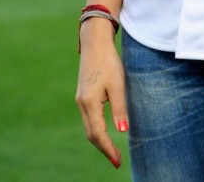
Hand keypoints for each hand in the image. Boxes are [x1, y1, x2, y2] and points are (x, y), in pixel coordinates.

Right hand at [75, 20, 128, 168]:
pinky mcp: (83, 94)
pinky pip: (89, 118)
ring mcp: (81, 99)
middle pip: (91, 134)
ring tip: (113, 150)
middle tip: (117, 160)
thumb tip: (122, 132)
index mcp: (89, 103)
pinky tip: (106, 131)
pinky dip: (97, 129)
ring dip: (100, 140)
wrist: (94, 42)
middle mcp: (82, 103)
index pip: (98, 134)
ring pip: (89, 127)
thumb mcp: (118, 84)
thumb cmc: (108, 61)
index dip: (108, 149)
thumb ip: (119, 108)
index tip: (118, 161)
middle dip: (104, 148)